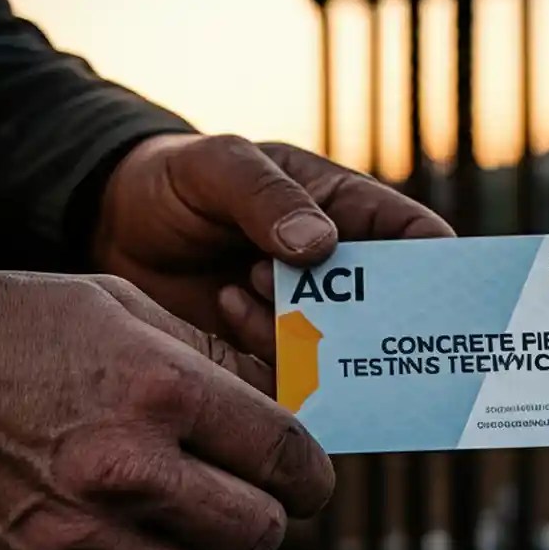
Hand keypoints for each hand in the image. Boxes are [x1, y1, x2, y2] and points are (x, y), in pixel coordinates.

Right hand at [0, 272, 333, 549]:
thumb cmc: (10, 330)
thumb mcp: (119, 307)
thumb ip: (209, 361)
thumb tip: (283, 405)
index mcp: (162, 392)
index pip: (290, 459)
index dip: (312, 476)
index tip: (304, 482)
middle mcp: (128, 471)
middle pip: (261, 535)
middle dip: (261, 518)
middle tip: (236, 500)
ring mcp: (77, 539)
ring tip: (164, 522)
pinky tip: (107, 546)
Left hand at [92, 134, 454, 367]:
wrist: (111, 232)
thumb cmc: (176, 181)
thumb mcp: (218, 166)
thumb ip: (267, 196)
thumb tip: (321, 245)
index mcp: (348, 211)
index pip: (416, 239)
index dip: (437, 265)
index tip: (429, 289)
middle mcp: (339, 273)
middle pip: (389, 312)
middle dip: (365, 318)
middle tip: (319, 304)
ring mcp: (306, 320)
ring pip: (342, 353)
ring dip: (302, 331)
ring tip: (247, 284)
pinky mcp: (268, 360)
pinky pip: (295, 382)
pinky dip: (268, 360)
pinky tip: (226, 312)